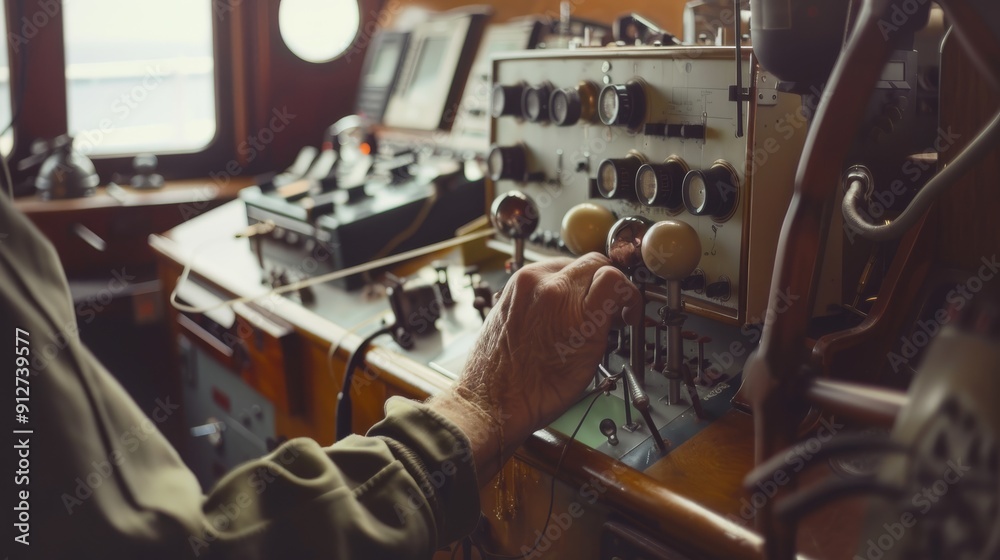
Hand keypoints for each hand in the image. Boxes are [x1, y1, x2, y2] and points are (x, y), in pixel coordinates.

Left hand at [429, 253, 639, 482]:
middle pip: (594, 262)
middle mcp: (548, 289)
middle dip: (606, 283)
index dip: (628, 294)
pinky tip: (560, 308)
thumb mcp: (588, 361)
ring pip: (570, 264)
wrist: (493, 399)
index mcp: (573, 313)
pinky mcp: (512, 285)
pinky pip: (547, 272)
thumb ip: (604, 324)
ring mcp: (526, 283)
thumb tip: (615, 305)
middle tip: (609, 307)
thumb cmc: (535, 392)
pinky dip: (559, 285)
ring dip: (582, 282)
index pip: (615, 278)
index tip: (627, 306)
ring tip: (581, 310)